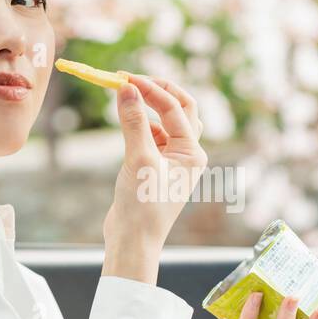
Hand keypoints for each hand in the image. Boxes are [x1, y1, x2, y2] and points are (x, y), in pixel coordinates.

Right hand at [103, 73, 207, 249]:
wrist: (132, 240)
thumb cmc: (142, 205)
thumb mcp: (139, 159)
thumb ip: (133, 122)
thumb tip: (126, 89)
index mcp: (193, 152)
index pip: (175, 108)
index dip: (151, 89)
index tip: (125, 77)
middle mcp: (187, 154)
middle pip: (180, 109)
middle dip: (158, 91)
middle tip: (132, 78)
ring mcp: (172, 161)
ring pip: (165, 122)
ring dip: (148, 108)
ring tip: (124, 96)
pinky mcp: (156, 167)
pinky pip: (152, 136)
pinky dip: (140, 124)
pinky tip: (125, 121)